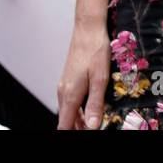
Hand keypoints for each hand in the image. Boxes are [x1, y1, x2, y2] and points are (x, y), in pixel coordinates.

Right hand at [57, 14, 110, 129]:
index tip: (86, 133)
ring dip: (79, 120)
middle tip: (94, 128)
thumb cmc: (95, 51)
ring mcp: (64, 85)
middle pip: (66, 120)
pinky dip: (78, 109)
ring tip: (94, 122)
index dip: (74, 133)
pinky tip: (91, 107)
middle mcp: (63, 92)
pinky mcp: (69, 79)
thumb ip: (95, 104)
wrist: (88, 29)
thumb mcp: (100, 79)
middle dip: (78, 128)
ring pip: (68, 110)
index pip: (64, 126)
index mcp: (69, 95)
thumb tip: (93, 126)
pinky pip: (70, 101)